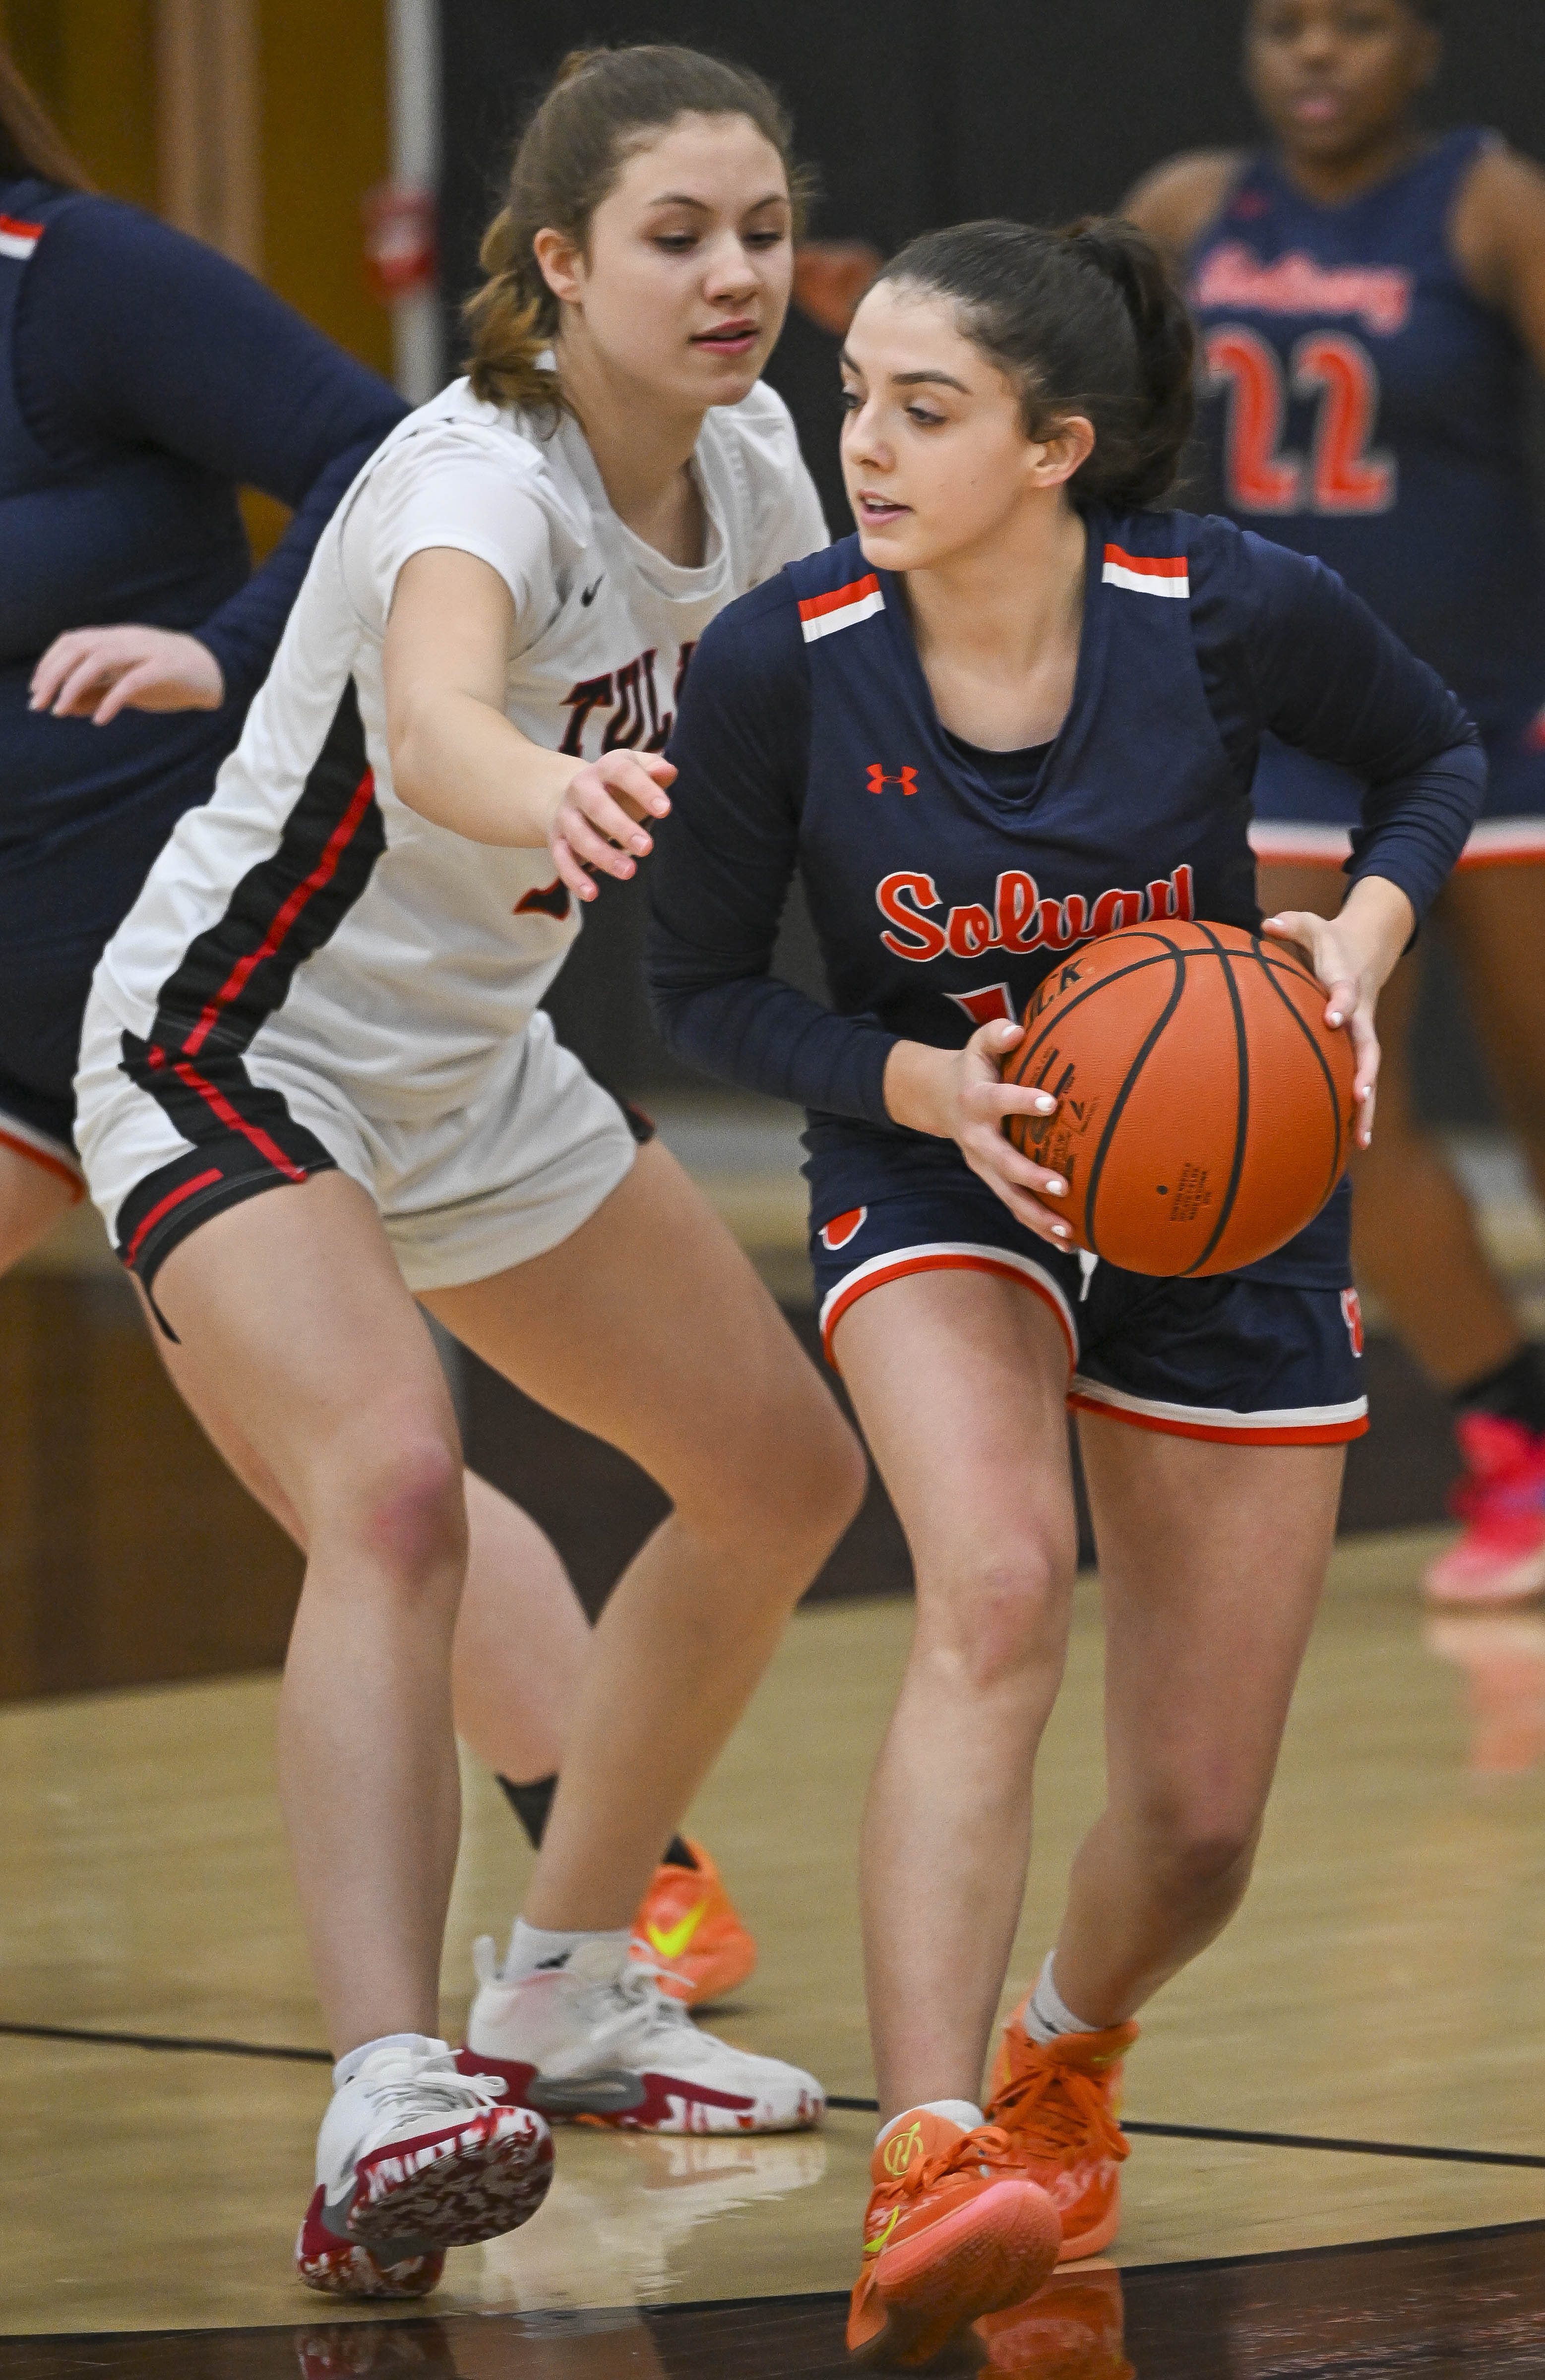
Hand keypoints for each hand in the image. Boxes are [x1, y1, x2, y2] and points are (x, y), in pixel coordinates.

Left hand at [30, 626, 224, 723]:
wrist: (218, 670)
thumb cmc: (170, 678)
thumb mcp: (128, 684)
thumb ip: (99, 691)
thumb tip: (64, 706)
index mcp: (117, 638)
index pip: (72, 641)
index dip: (48, 663)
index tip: (36, 690)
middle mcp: (128, 638)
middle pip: (79, 647)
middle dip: (53, 675)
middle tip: (40, 704)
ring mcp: (147, 650)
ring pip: (99, 658)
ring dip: (74, 685)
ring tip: (61, 710)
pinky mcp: (166, 667)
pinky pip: (132, 681)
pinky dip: (111, 700)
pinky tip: (100, 719)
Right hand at [549, 750, 675, 902]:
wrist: (575, 795)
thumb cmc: (620, 787)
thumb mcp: (638, 772)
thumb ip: (655, 771)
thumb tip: (668, 771)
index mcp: (606, 767)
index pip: (623, 772)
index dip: (643, 789)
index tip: (666, 810)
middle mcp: (580, 788)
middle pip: (597, 806)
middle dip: (621, 827)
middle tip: (647, 848)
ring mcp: (566, 815)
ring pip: (579, 836)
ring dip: (602, 856)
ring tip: (629, 872)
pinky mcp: (556, 840)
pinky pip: (561, 860)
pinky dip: (574, 878)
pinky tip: (592, 894)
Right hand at [884, 1019, 1074, 1244]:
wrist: (937, 1099)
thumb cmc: (972, 1068)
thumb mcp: (977, 1045)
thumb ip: (995, 1035)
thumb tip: (1017, 1028)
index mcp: (976, 1102)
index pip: (998, 1101)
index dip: (1021, 1101)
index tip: (1050, 1102)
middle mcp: (978, 1139)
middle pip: (1003, 1163)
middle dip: (1031, 1176)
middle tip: (1062, 1185)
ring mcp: (983, 1165)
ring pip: (1009, 1196)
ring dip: (1037, 1216)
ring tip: (1068, 1231)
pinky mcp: (993, 1181)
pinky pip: (1016, 1207)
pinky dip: (1039, 1227)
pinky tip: (1068, 1243)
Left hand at [1261, 877, 1411, 1148]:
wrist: (1367, 949)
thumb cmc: (1329, 942)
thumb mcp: (1312, 925)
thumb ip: (1291, 925)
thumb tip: (1267, 924)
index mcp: (1346, 982)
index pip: (1346, 993)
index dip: (1342, 1003)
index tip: (1333, 1017)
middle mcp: (1359, 1014)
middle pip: (1367, 1046)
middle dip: (1365, 1070)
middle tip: (1359, 1095)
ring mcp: (1361, 1034)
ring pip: (1367, 1073)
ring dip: (1366, 1106)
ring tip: (1362, 1141)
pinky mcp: (1357, 1049)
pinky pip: (1359, 1080)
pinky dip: (1358, 1111)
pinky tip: (1352, 1144)